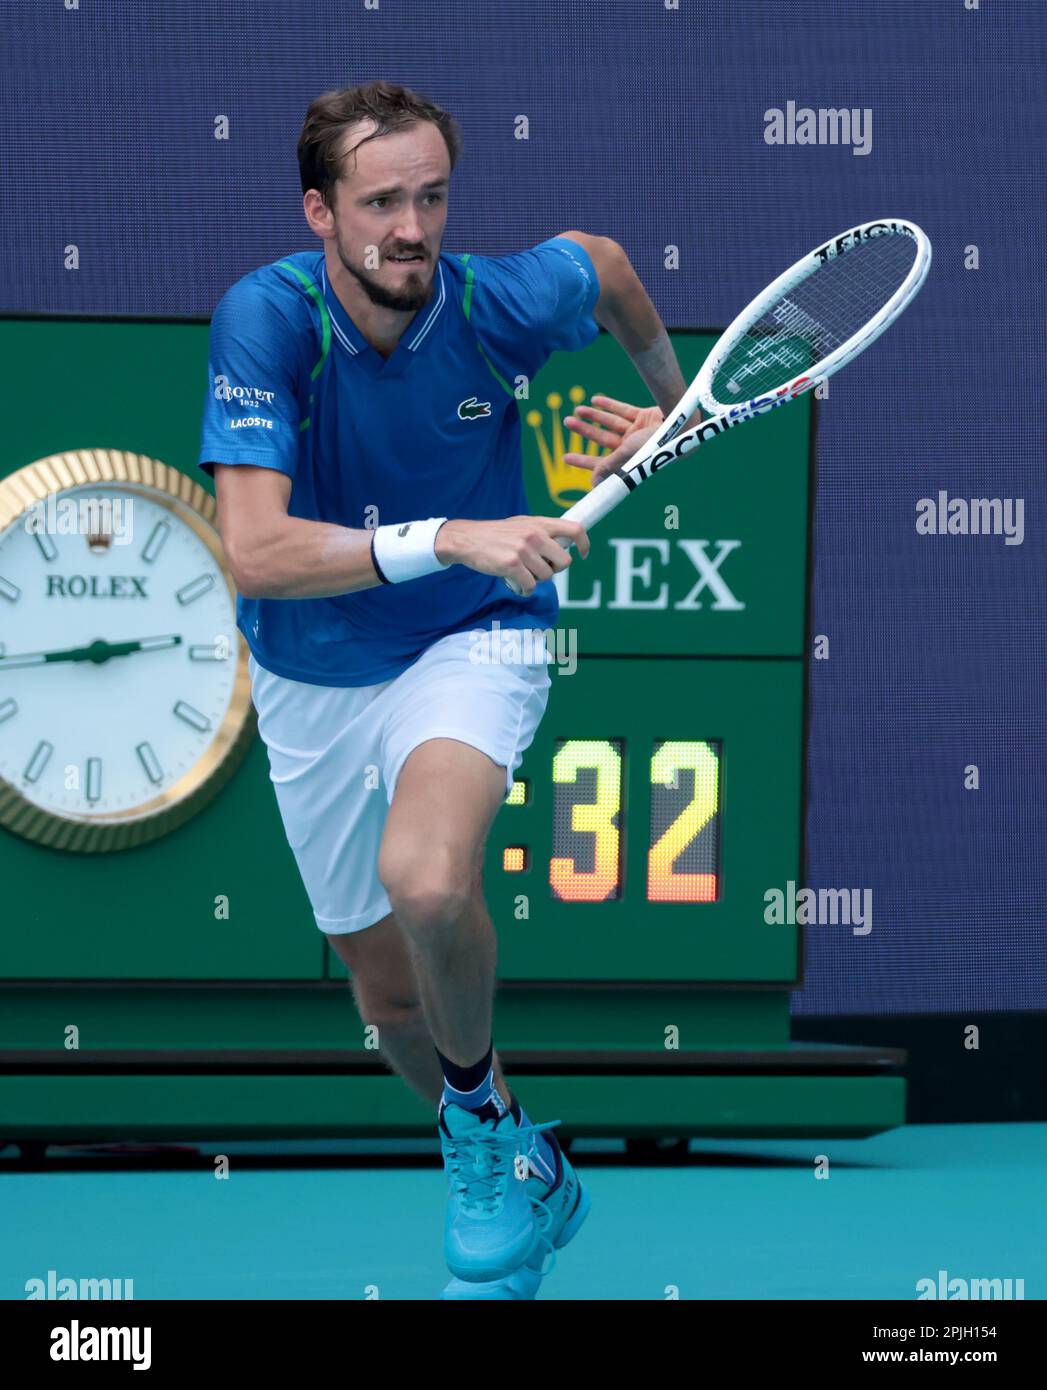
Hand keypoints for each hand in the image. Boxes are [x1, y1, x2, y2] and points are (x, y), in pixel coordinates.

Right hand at [436, 515, 589, 596]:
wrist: (467, 539)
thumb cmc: (496, 535)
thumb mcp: (521, 524)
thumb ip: (542, 532)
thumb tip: (565, 544)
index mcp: (539, 523)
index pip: (575, 530)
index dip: (584, 544)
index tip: (583, 554)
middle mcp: (534, 534)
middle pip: (564, 562)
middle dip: (554, 570)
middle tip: (538, 569)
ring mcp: (524, 550)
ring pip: (547, 576)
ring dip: (536, 580)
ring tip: (521, 574)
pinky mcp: (512, 565)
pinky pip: (530, 586)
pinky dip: (524, 589)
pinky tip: (515, 584)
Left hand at [563, 395, 665, 486]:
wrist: (682, 426)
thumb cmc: (655, 443)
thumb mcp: (628, 454)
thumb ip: (609, 466)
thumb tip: (592, 483)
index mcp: (628, 461)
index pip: (601, 463)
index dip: (584, 461)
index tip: (565, 457)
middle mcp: (632, 447)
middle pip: (603, 440)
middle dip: (585, 431)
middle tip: (567, 422)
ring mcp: (638, 432)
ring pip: (611, 423)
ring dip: (594, 416)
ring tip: (577, 410)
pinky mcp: (645, 417)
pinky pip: (624, 410)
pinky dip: (609, 405)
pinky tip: (594, 400)